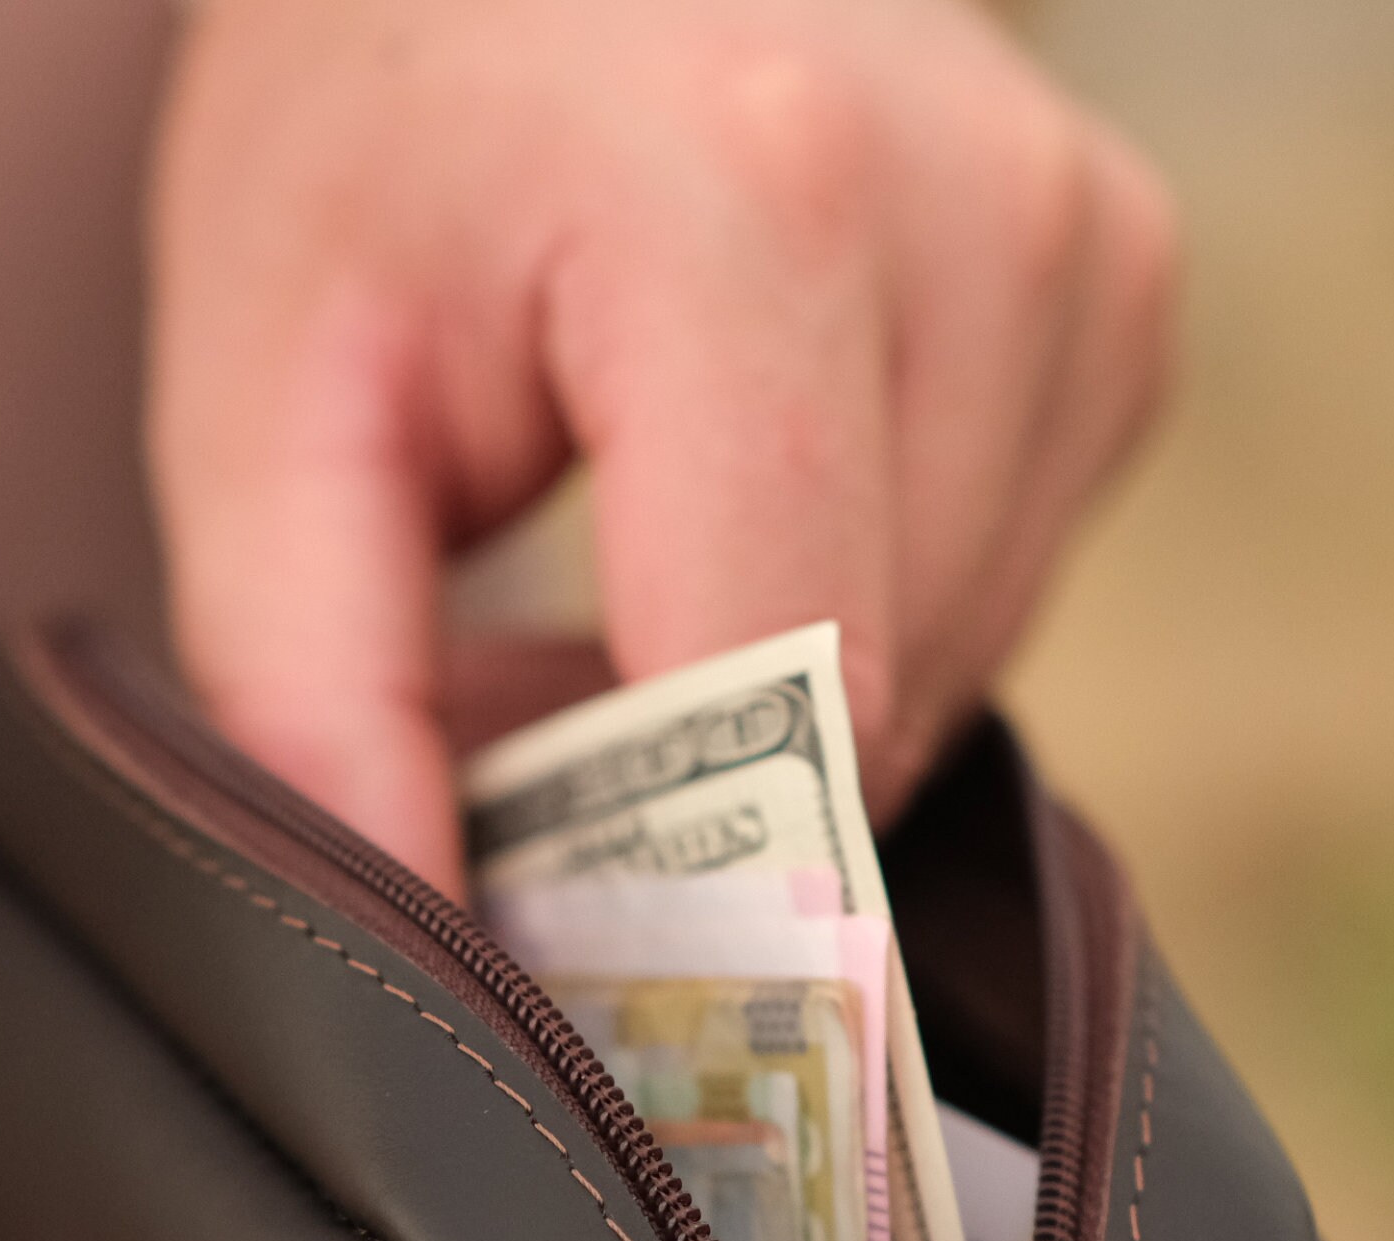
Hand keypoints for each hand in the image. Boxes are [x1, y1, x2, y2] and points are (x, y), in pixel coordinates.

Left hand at [149, 0, 1178, 892]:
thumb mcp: (269, 393)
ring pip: (962, 660)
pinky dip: (879, 595)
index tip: (574, 960)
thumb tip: (437, 965)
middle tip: (534, 684)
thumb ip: (315, 691)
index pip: (786, 688)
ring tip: (635, 559)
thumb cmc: (378, 122)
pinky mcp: (1124, 282)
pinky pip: (1015, 570)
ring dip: (795, 693)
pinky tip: (760, 483)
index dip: (681, 875)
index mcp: (751, 207)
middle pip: (880, 697)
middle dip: (712, 777)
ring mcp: (1081, 242)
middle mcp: (976, 212)